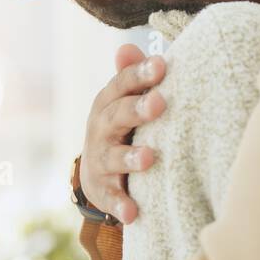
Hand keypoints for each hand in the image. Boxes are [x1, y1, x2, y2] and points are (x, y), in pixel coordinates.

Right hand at [78, 44, 167, 223]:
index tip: (162, 64)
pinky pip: (111, 198)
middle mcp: (101, 128)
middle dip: (137, 109)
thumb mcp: (124, 98)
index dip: (140, 74)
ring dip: (130, 158)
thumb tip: (129, 47)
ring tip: (149, 158)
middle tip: (160, 102)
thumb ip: (131, 75)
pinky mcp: (103, 189)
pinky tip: (133, 212)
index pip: (122, 84)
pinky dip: (121, 205)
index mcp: (110, 102)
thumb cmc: (122, 124)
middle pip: (117, 115)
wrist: (96, 170)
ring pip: (113, 157)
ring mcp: (100, 159)